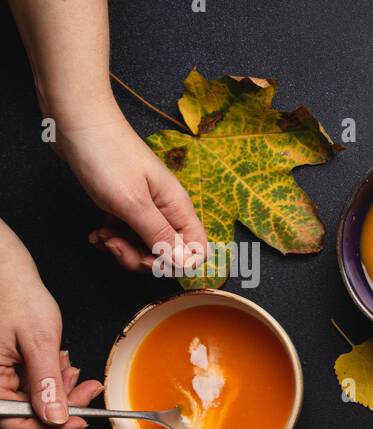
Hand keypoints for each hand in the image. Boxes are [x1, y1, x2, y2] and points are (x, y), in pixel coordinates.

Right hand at [0, 225, 102, 428]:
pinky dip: (53, 380)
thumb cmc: (17, 297)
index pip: (16, 425)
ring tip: (73, 370)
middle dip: (64, 405)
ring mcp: (2, 379)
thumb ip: (47, 382)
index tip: (80, 421)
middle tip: (89, 390)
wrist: (10, 275)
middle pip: (29, 417)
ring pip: (36, 403)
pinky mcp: (10, 373)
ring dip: (61, 391)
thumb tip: (56, 418)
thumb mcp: (38, 341)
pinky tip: (62, 364)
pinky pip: (34, 388)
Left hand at [57, 112, 205, 272]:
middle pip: (167, 252)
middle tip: (116, 245)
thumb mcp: (134, 203)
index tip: (149, 258)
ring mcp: (144, 207)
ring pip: (143, 245)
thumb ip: (160, 235)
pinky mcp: (124, 204)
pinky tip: (95, 233)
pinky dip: (110, 239)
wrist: (77, 123)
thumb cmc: (108, 156)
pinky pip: (125, 234)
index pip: (196, 249)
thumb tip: (184, 262)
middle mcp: (165, 209)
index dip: (176, 262)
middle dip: (140, 257)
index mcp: (177, 207)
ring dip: (121, 249)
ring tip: (101, 236)